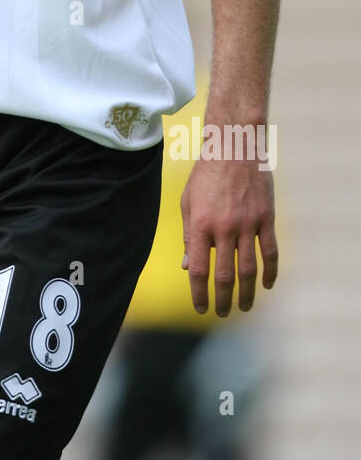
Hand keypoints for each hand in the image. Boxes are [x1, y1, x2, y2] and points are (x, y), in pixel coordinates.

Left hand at [180, 148, 277, 315]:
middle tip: (222, 313)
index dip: (199, 293)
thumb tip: (188, 267)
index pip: (199, 270)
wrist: (234, 146)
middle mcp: (224, 227)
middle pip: (225, 275)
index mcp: (200, 224)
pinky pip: (271, 251)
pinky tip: (268, 285)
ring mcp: (248, 223)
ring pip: (250, 268)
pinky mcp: (266, 218)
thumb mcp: (188, 203)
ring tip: (245, 306)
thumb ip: (190, 236)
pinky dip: (271, 272)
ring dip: (248, 293)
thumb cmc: (206, 175)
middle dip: (223, 299)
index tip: (201, 308)